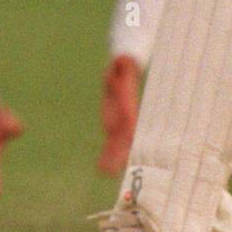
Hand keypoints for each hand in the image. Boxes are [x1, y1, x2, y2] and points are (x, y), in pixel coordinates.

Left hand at [98, 55, 140, 175]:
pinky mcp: (114, 127)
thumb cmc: (124, 67)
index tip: (127, 146)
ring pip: (118, 145)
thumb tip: (122, 58)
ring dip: (113, 159)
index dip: (128, 133)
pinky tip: (102, 169)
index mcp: (129, 106)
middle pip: (125, 138)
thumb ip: (123, 63)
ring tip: (105, 173)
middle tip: (113, 168)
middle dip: (120, 152)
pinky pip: (111, 144)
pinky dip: (108, 156)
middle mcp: (127, 118)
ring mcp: (121, 124)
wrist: (125, 72)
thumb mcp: (123, 63)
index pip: (130, 121)